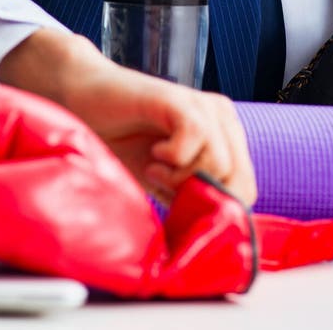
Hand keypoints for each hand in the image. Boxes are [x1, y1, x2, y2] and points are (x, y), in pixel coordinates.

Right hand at [0, 28, 255, 205]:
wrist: (85, 102)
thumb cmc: (125, 142)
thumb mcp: (166, 180)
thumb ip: (192, 198)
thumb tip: (212, 234)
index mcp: (226, 138)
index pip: (247, 189)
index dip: (216, 213)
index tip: (180, 210)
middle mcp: (223, 119)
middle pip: (239, 181)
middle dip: (200, 199)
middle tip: (166, 188)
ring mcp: (204, 107)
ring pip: (219, 164)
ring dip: (181, 179)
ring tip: (154, 168)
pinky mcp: (180, 100)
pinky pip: (195, 139)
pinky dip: (172, 159)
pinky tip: (154, 155)